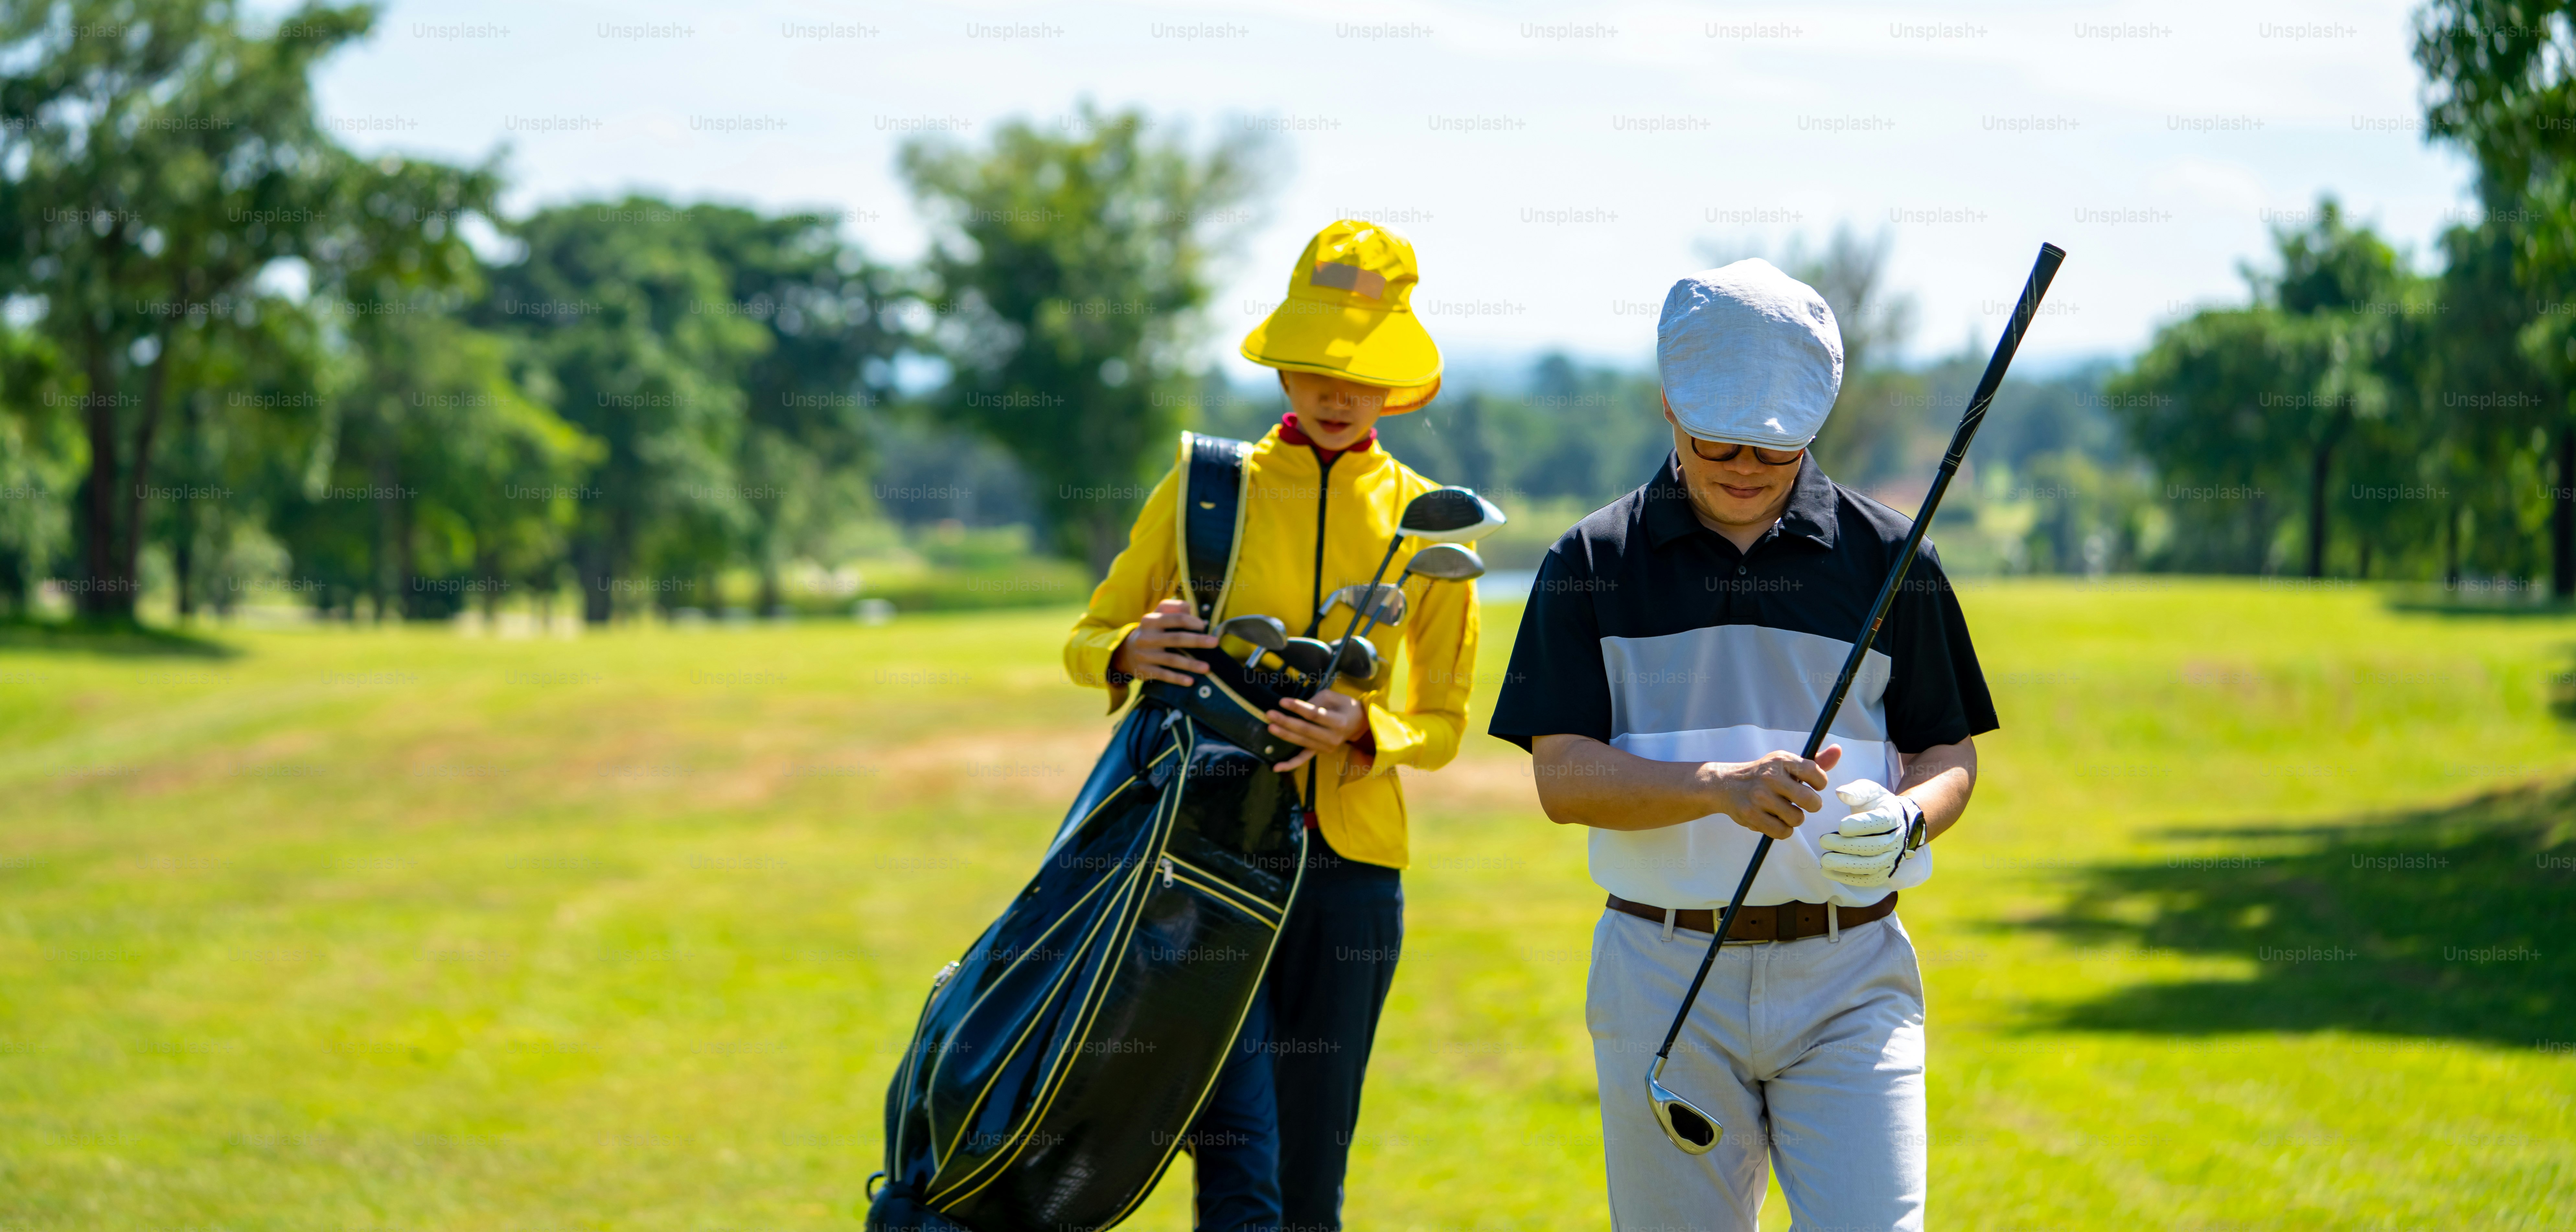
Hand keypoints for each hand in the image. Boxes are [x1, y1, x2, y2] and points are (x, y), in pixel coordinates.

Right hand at [1108, 599, 1219, 686]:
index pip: (1176, 618)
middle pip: (1176, 638)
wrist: (1126, 652)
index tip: (1204, 626)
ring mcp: (1144, 655)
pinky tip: (1190, 681)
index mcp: (1151, 620)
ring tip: (1207, 668)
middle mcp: (1146, 637)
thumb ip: (1173, 608)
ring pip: (1171, 659)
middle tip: (1215, 643)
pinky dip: (1177, 678)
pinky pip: (1163, 675)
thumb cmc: (1152, 631)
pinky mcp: (1144, 670)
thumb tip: (1191, 609)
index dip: (1192, 621)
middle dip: (1197, 640)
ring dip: (1190, 664)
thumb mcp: (1157, 616)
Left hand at [1263, 689, 1367, 772]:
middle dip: (1286, 722)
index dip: (1297, 708)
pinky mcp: (1319, 753)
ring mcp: (1326, 748)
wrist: (1357, 723)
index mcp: (1339, 721)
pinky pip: (1303, 759)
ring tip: (1270, 727)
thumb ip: (1315, 701)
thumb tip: (1294, 707)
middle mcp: (1333, 738)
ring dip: (1284, 735)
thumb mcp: (1333, 697)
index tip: (1282, 701)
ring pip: (1302, 742)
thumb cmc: (1344, 706)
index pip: (1314, 714)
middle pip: (1306, 730)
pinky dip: (1289, 764)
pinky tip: (1275, 767)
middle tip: (1270, 714)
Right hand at [1705, 745, 1842, 838]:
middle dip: (1812, 805)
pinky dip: (1783, 830)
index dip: (1820, 783)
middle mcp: (1770, 777)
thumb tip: (1838, 751)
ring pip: (1797, 818)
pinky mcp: (1752, 815)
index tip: (1812, 785)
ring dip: (1795, 818)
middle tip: (1802, 803)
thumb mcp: (1786, 763)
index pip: (1815, 773)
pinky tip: (1775, 820)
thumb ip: (1814, 762)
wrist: (1726, 785)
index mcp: (1781, 760)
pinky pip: (1783, 832)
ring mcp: (1760, 797)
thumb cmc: (1764, 775)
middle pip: (1810, 801)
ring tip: (1784, 810)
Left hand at [1819, 779, 1923, 888]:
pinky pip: (1867, 880)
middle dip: (1847, 846)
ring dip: (1846, 865)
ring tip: (1824, 860)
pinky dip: (1847, 878)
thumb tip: (1840, 793)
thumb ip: (1857, 791)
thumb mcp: (1870, 791)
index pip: (1881, 823)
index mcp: (1893, 818)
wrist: (1895, 823)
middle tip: (1823, 841)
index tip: (1841, 826)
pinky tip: (1827, 872)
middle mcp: (1896, 840)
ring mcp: (1891, 859)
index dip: (1861, 826)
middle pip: (1875, 847)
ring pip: (1872, 866)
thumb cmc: (1877, 805)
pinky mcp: (1883, 873)